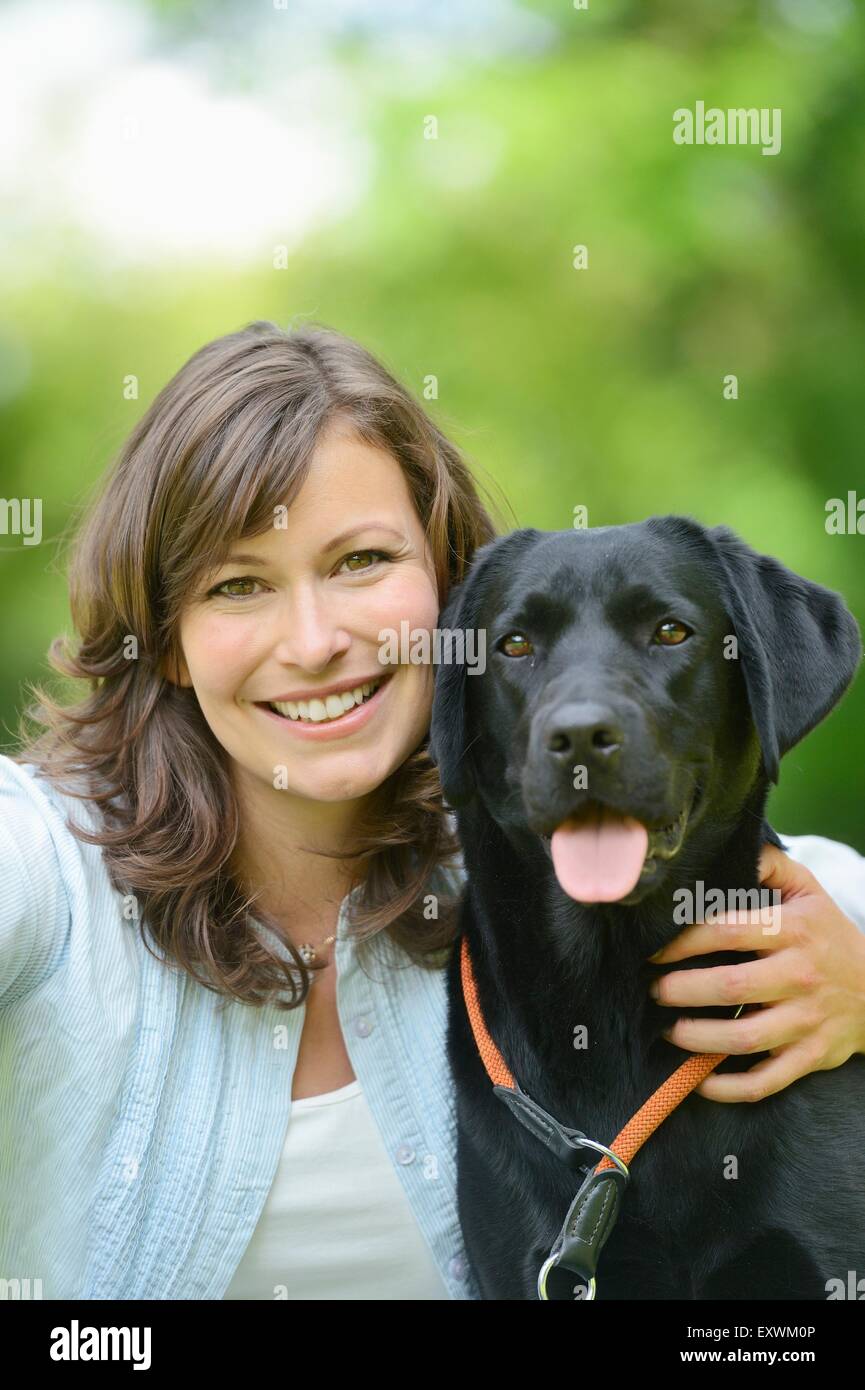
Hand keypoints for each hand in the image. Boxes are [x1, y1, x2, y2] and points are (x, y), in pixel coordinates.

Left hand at [646, 843, 864, 1101]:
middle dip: (680, 990)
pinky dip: (729, 1086)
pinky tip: (699, 1078)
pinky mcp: (811, 1056)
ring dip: (696, 1038)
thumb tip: (731, 846)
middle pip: (729, 987)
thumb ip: (769, 864)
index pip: (726, 931)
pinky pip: (766, 1080)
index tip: (651, 950)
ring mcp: (807, 1020)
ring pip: (743, 1038)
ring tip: (667, 1030)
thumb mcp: (807, 890)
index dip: (681, 942)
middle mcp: (800, 975)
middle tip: (653, 990)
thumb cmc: (827, 934)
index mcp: (793, 930)